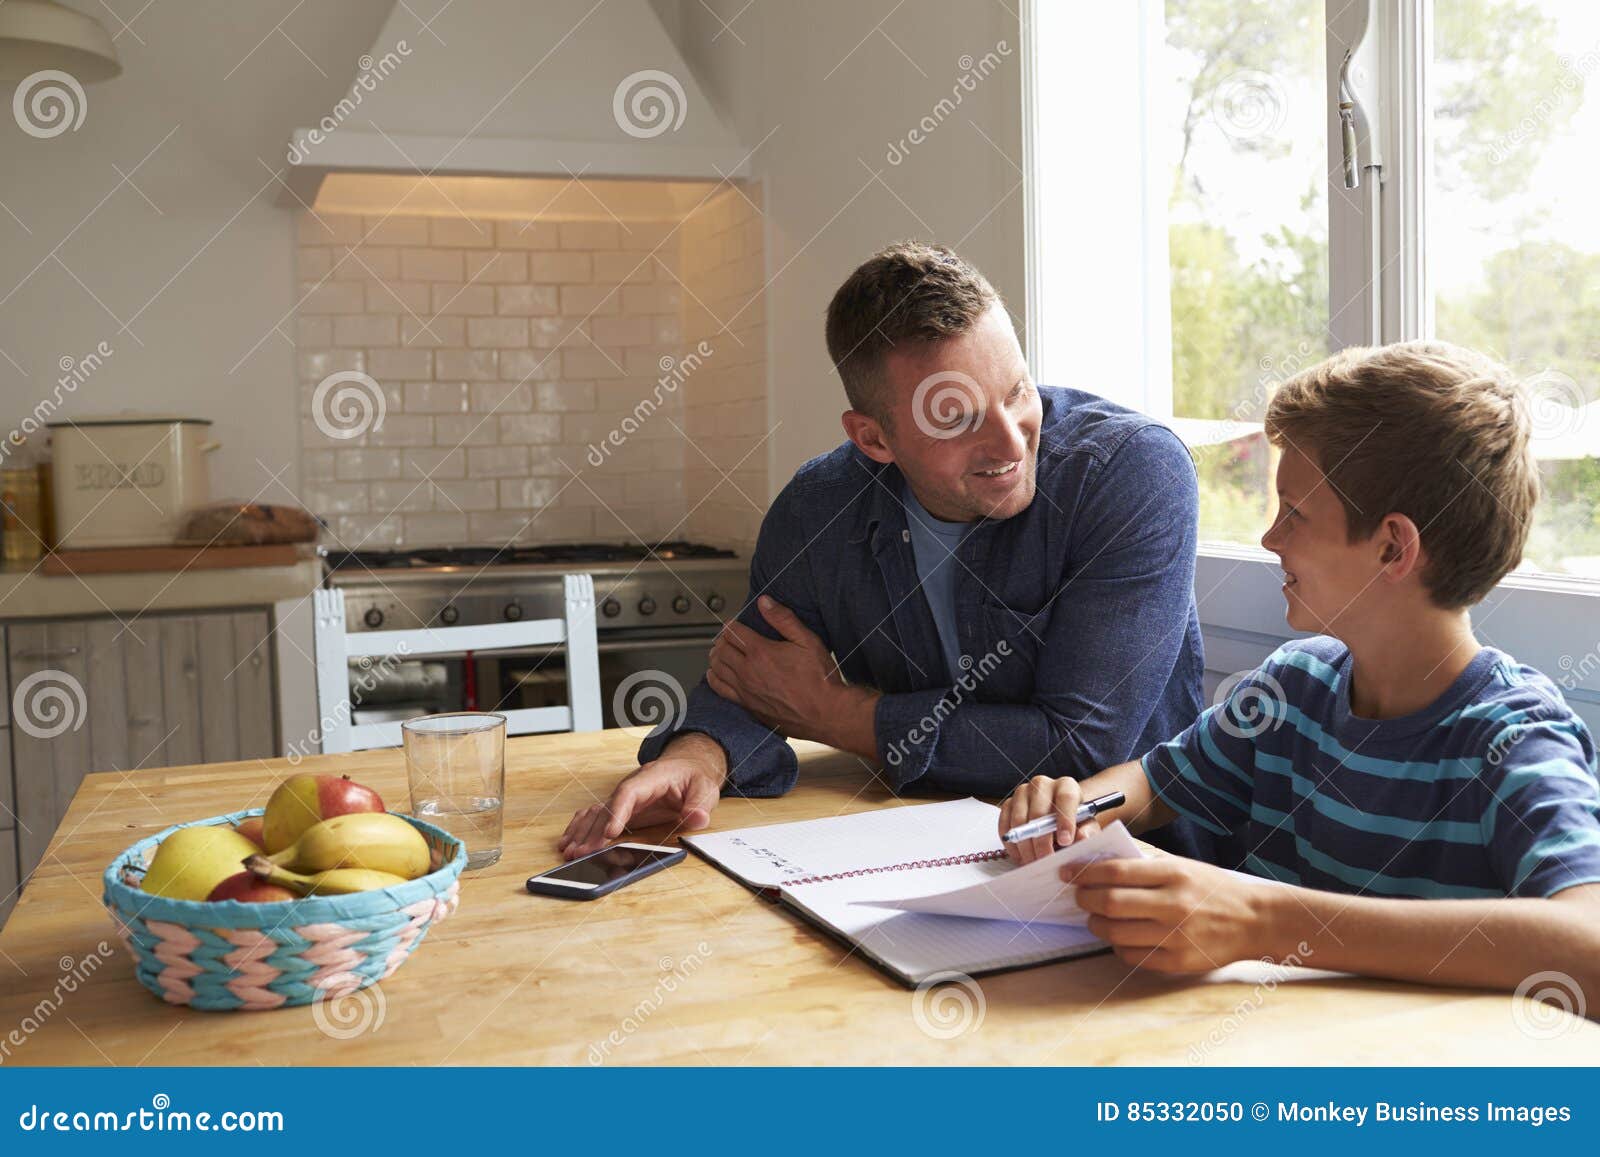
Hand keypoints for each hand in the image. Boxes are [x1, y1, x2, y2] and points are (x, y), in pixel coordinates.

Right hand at [558, 735, 726, 859]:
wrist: (687, 767)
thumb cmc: (693, 778)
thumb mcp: (705, 789)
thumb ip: (700, 804)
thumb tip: (697, 818)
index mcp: (651, 778)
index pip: (629, 793)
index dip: (617, 813)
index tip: (609, 833)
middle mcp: (631, 787)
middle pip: (607, 807)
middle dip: (593, 832)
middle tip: (582, 854)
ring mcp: (623, 797)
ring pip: (597, 813)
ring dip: (582, 832)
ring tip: (570, 853)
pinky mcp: (620, 808)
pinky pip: (595, 816)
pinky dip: (580, 828)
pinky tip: (569, 842)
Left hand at [707, 596, 842, 740]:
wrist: (825, 713)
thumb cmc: (820, 679)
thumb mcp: (807, 641)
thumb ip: (783, 619)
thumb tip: (764, 602)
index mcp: (761, 652)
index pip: (734, 632)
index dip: (732, 625)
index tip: (734, 624)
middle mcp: (748, 671)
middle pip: (722, 649)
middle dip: (722, 639)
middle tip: (727, 637)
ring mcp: (745, 690)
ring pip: (717, 668)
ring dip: (716, 657)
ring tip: (719, 651)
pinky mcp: (747, 705)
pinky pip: (720, 689)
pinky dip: (714, 678)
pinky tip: (715, 674)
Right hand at [997, 775, 1101, 865]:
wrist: (1057, 816)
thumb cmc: (1074, 822)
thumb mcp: (1087, 827)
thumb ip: (1087, 832)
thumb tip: (1081, 837)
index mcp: (1066, 785)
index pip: (1066, 797)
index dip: (1065, 820)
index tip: (1066, 841)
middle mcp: (1042, 784)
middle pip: (1038, 812)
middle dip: (1041, 841)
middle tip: (1045, 860)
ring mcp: (1022, 792)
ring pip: (1019, 820)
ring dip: (1025, 846)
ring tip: (1033, 862)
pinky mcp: (1008, 804)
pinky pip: (1004, 825)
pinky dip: (1011, 844)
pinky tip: (1021, 856)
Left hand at [1064, 856, 1268, 972]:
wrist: (1255, 920)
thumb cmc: (1213, 888)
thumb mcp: (1184, 864)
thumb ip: (1145, 862)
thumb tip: (1099, 858)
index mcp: (1174, 874)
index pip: (1116, 871)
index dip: (1084, 872)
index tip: (1066, 872)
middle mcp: (1174, 904)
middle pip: (1110, 903)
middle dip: (1085, 899)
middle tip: (1079, 896)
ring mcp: (1176, 936)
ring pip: (1116, 933)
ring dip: (1096, 925)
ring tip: (1095, 918)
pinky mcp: (1178, 962)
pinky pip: (1132, 956)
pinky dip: (1117, 946)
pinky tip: (1119, 937)